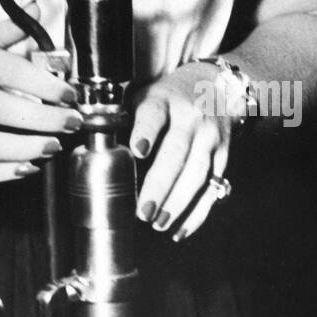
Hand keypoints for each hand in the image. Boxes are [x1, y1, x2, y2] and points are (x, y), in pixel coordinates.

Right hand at [0, 17, 80, 182]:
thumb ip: (5, 28)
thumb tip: (40, 13)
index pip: (8, 70)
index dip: (44, 84)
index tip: (69, 92)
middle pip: (2, 110)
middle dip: (45, 120)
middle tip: (72, 121)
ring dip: (27, 148)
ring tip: (54, 144)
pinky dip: (3, 170)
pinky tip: (27, 163)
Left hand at [127, 60, 234, 239]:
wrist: (211, 85)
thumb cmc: (165, 97)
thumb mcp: (141, 96)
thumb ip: (121, 119)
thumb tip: (93, 147)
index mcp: (163, 99)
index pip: (154, 115)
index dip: (146, 131)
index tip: (137, 150)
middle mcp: (190, 117)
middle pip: (177, 152)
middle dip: (160, 184)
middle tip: (143, 211)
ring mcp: (210, 136)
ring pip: (198, 173)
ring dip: (178, 203)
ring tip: (158, 224)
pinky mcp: (223, 154)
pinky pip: (212, 187)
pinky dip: (197, 213)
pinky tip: (179, 230)